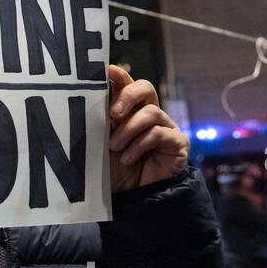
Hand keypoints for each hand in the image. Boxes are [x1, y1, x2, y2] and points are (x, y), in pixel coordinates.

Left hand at [106, 64, 188, 191]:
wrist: (130, 197)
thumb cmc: (113, 169)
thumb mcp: (100, 143)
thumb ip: (100, 121)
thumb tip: (88, 98)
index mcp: (129, 110)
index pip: (126, 84)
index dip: (119, 75)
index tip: (107, 70)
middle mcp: (148, 114)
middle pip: (145, 88)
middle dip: (127, 96)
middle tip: (113, 113)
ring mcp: (165, 127)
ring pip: (150, 112)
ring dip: (129, 130)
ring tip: (115, 147)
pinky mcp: (177, 142)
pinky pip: (159, 133)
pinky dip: (140, 145)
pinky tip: (129, 158)